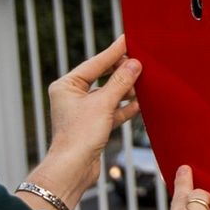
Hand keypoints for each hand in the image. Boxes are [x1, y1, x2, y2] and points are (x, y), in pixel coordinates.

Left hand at [47, 36, 141, 163]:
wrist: (73, 169)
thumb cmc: (79, 136)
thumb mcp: (103, 104)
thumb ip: (120, 82)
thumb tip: (134, 64)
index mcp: (66, 86)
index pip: (95, 63)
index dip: (113, 52)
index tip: (128, 40)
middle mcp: (72, 97)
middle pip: (102, 77)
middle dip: (122, 72)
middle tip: (141, 60)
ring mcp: (82, 112)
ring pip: (108, 94)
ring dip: (125, 90)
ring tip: (144, 80)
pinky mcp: (92, 126)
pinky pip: (111, 111)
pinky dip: (124, 107)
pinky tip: (139, 103)